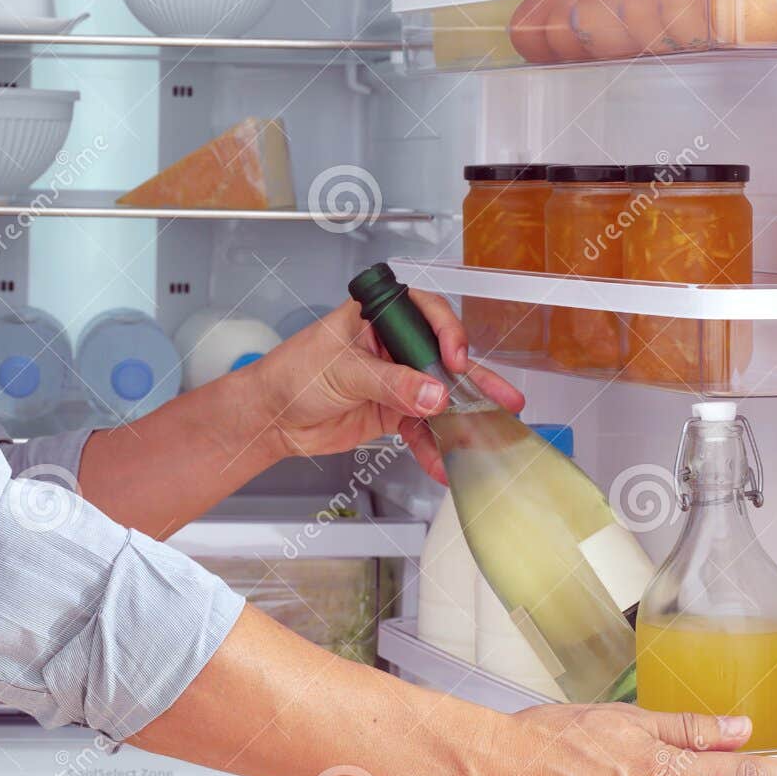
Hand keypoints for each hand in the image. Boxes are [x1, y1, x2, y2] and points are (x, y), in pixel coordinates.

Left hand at [245, 294, 523, 480]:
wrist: (272, 417)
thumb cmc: (292, 374)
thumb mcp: (343, 371)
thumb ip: (390, 383)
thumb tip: (432, 394)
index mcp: (379, 317)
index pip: (426, 314)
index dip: (447, 334)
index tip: (454, 360)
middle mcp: (393, 345)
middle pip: (443, 358)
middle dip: (475, 380)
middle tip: (504, 397)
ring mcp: (396, 380)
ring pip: (439, 397)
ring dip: (462, 418)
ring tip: (490, 434)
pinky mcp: (392, 413)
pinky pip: (421, 429)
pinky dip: (433, 447)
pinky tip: (445, 462)